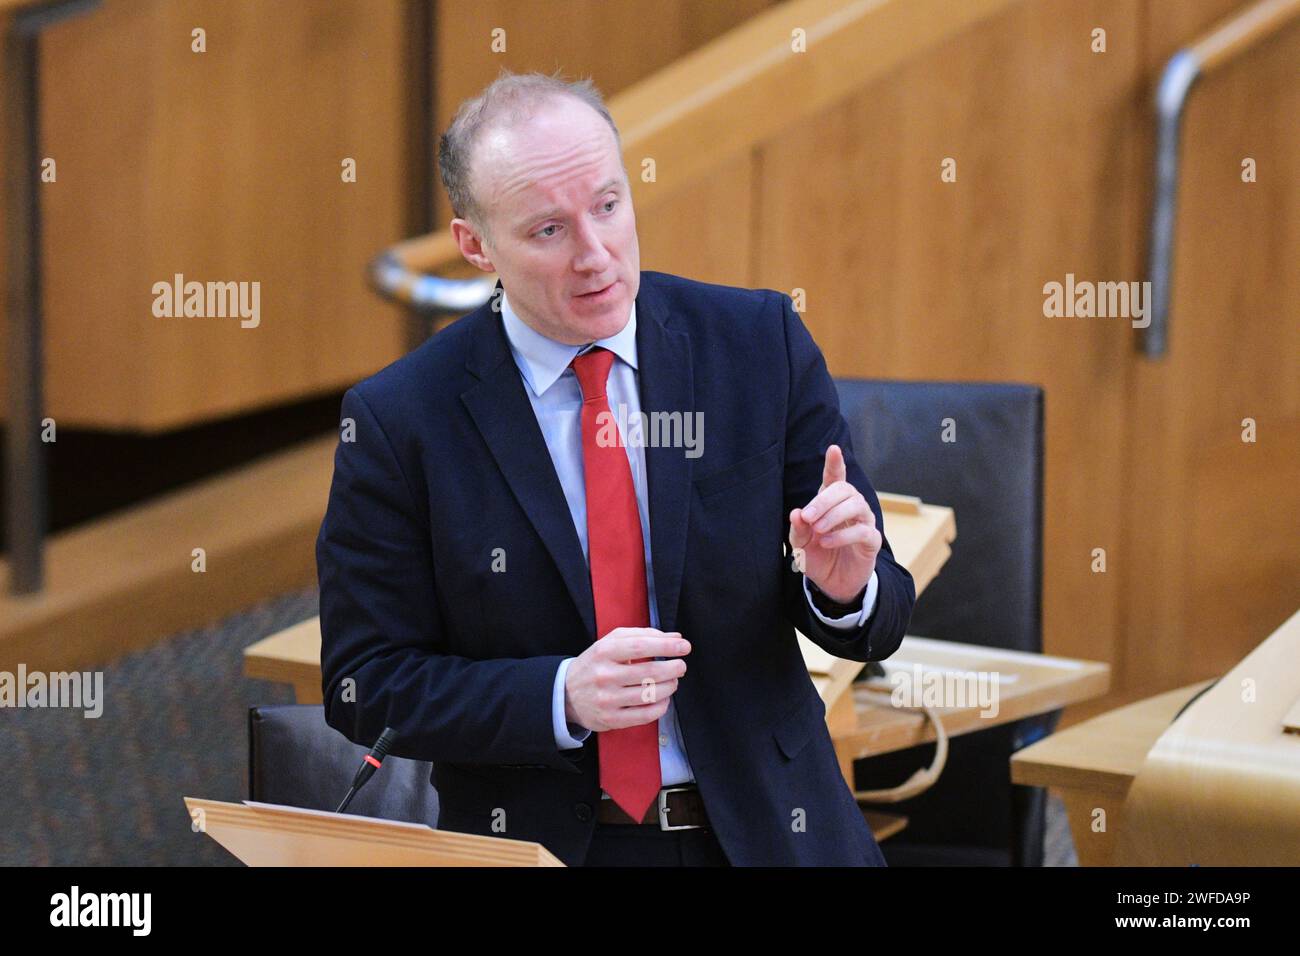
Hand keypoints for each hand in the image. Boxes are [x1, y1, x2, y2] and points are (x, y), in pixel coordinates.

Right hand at [564, 628, 689, 731]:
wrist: (566, 694)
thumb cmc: (595, 664)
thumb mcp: (611, 642)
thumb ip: (642, 635)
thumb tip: (675, 638)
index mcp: (604, 652)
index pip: (641, 646)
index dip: (667, 647)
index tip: (684, 647)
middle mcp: (605, 676)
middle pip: (650, 672)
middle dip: (674, 668)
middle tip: (680, 666)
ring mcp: (608, 700)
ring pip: (651, 694)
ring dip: (670, 686)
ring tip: (672, 681)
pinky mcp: (612, 719)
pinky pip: (646, 715)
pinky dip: (662, 706)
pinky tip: (663, 698)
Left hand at [789, 444, 880, 602]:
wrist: (832, 584)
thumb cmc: (817, 556)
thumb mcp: (800, 543)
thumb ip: (798, 528)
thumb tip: (796, 513)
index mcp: (832, 503)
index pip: (835, 478)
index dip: (835, 464)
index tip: (834, 449)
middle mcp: (851, 508)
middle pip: (844, 489)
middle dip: (824, 500)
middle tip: (808, 516)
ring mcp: (864, 522)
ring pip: (856, 505)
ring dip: (834, 515)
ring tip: (818, 529)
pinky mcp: (871, 541)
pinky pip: (862, 531)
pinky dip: (842, 535)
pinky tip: (827, 542)